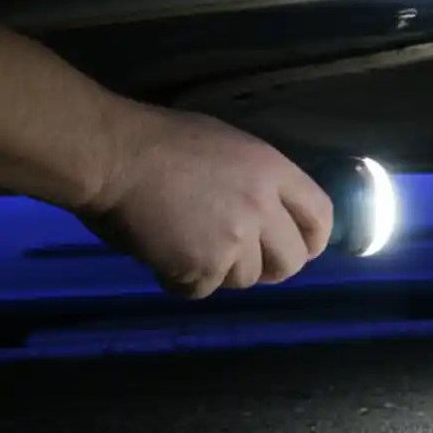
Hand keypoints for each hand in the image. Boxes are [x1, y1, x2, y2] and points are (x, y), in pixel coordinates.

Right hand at [81, 103, 332, 297]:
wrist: (112, 156)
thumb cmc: (161, 141)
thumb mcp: (230, 146)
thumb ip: (258, 181)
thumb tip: (270, 212)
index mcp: (273, 171)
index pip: (320, 216)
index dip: (314, 239)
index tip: (304, 248)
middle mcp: (263, 208)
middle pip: (293, 260)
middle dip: (273, 267)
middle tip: (244, 261)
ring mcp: (234, 240)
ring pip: (246, 279)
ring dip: (221, 272)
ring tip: (190, 246)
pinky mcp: (201, 267)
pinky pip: (203, 290)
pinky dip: (183, 281)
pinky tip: (165, 256)